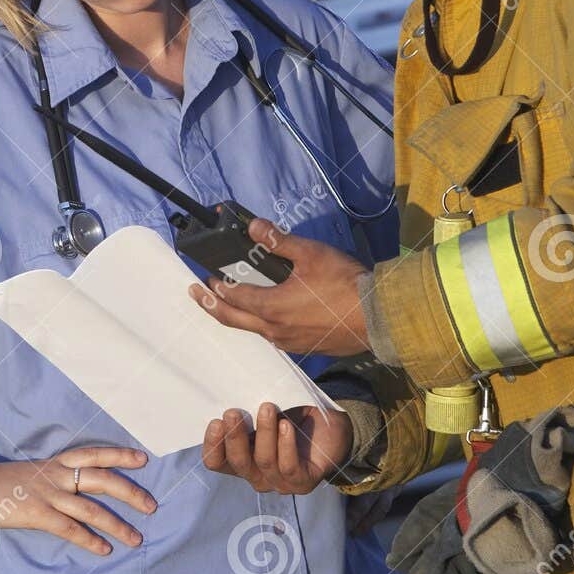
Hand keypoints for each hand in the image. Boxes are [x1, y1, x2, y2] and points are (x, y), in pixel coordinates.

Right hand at [0, 446, 155, 555]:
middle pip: (103, 479)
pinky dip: (90, 540)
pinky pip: (70, 528)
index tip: (143, 458)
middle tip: (152, 505)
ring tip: (136, 538)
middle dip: (131, 492)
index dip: (120, 455)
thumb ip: (48, 482)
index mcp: (54, 463)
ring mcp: (47, 494)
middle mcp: (56, 475)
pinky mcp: (37, 513)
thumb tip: (64, 496)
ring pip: (92, 508)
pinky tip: (104, 550)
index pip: (94, 454)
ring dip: (117, 524)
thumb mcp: (27, 475)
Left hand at [189, 217, 369, 355]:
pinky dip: (262, 324)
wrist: (378, 318)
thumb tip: (254, 226)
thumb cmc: (344, 285)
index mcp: (271, 308)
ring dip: (238, 315)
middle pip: (233, 319)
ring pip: (254, 330)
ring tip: (231, 303)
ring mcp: (289, 342)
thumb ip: (279, 241)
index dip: (216, 287)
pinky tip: (269, 315)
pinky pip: (275, 336)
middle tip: (195, 294)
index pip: (233, 296)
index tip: (204, 278)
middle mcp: (274, 330)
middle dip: (210, 306)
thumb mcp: (310, 254)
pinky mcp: (305, 347)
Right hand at [202, 401, 351, 494]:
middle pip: (238, 463)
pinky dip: (285, 445)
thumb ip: (247, 408)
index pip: (216, 461)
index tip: (216, 421)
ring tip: (267, 408)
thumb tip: (229, 388)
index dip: (212, 445)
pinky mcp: (302, 482)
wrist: (330, 426)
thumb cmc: (293, 416)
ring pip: (263, 461)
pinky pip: (289, 467)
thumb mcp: (265, 411)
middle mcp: (256, 475)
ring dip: (264, 433)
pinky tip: (286, 426)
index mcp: (242, 459)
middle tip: (234, 412)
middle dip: (234, 437)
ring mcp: (279, 482)